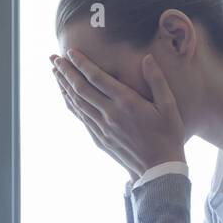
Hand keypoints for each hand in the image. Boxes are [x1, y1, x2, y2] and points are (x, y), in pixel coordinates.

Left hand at [51, 50, 185, 180]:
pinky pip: (81, 117)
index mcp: (127, 102)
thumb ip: (157, 80)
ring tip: (54, 72)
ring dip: (64, 86)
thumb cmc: (168, 136)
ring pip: (77, 103)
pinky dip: (71, 104)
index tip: (70, 51)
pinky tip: (66, 96)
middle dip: (65, 72)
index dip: (81, 63)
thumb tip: (147, 58)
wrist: (159, 170)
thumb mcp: (169, 106)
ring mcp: (103, 128)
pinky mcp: (100, 139)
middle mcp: (110, 114)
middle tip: (53, 58)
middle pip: (81, 89)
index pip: (97, 77)